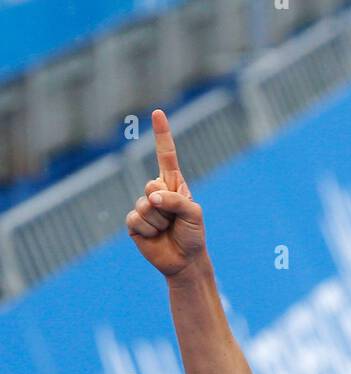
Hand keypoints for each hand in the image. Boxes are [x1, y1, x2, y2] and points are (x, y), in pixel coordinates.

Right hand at [125, 109, 205, 276]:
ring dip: (158, 222)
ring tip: (166, 230)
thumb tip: (151, 199)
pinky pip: (136, 219)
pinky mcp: (134, 223)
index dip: (162, 134)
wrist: (185, 261)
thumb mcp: (193, 214)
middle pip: (151, 186)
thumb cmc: (192, 235)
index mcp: (173, 185)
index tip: (158, 113)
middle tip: (173, 220)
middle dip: (165, 205)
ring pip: (145, 206)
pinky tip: (155, 236)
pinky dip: (148, 230)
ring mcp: (144, 206)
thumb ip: (175, 201)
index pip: (166, 155)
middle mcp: (156, 192)